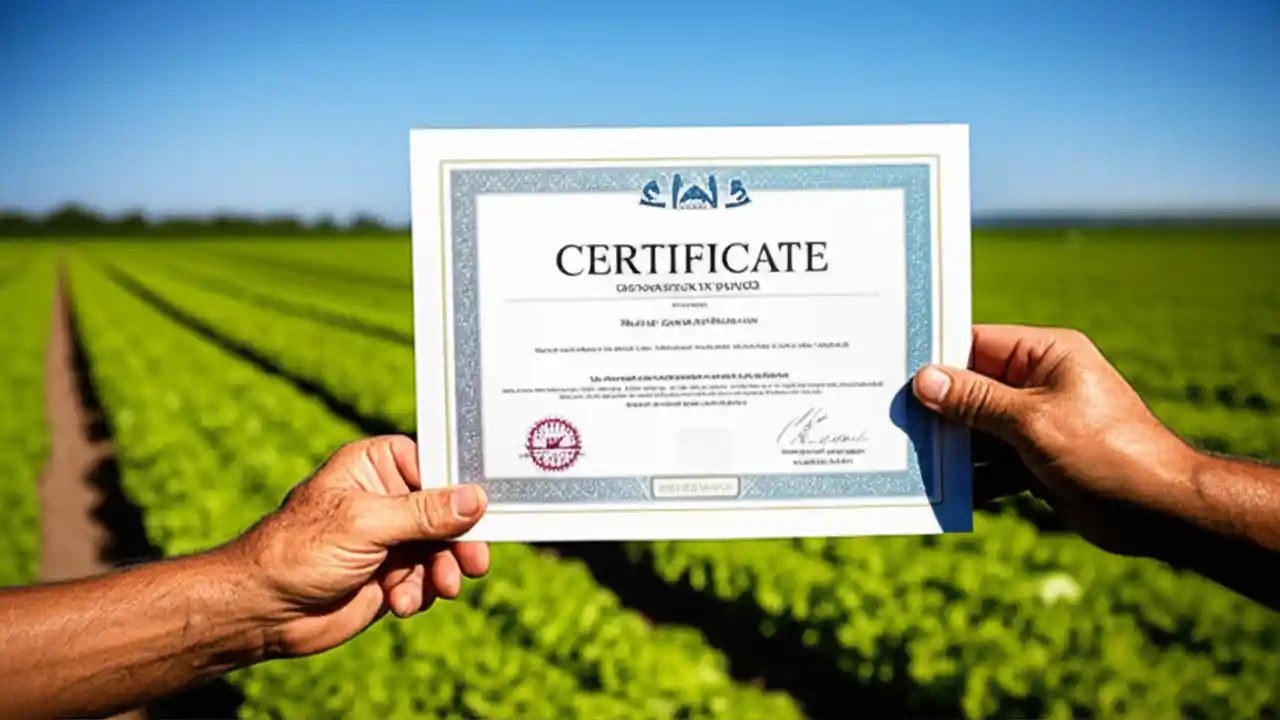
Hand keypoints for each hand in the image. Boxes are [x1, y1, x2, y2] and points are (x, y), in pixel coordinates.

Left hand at [229, 435, 489, 656]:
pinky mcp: (390, 574)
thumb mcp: (366, 524)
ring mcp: (389, 538)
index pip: (436, 465)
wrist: (264, 610)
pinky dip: (420, 592)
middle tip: (473, 564)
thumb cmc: (299, 550)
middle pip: (447, 512)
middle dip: (458, 542)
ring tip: (436, 589)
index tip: (488, 509)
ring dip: (440, 572)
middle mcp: (386, 498)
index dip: (463, 488)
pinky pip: (426, 579)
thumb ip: (425, 512)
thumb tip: (475, 499)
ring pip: (441, 550)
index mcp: (375, 466)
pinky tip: (400, 603)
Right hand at [911, 324, 1200, 556]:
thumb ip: (975, 400)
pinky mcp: (1035, 460)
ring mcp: (1035, 423)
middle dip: (935, 406)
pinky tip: (939, 489)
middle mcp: (1039, 384)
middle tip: (887, 417)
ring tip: (904, 455)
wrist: (1161, 512)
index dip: (935, 357)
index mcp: (1046, 355)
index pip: (976, 343)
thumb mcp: (1033, 422)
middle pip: (970, 388)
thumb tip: (924, 379)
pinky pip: (989, 461)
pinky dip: (969, 475)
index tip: (891, 368)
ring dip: (948, 444)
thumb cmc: (1107, 453)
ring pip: (975, 428)